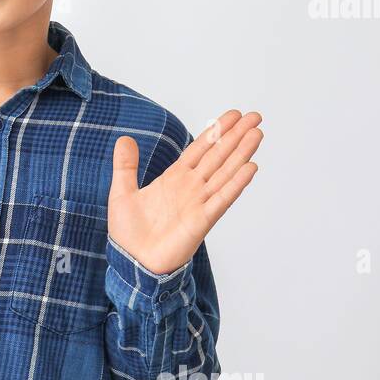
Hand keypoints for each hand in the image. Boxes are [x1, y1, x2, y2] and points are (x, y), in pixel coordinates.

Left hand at [108, 109, 262, 274]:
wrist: (132, 263)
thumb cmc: (128, 234)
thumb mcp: (122, 192)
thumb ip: (125, 166)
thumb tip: (124, 139)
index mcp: (174, 179)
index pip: (200, 149)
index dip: (216, 131)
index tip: (232, 115)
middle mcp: (191, 188)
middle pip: (218, 156)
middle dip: (235, 136)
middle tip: (255, 116)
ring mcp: (198, 203)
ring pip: (225, 173)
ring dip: (241, 153)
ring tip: (257, 133)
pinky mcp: (201, 221)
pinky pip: (222, 199)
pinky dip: (236, 184)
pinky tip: (250, 168)